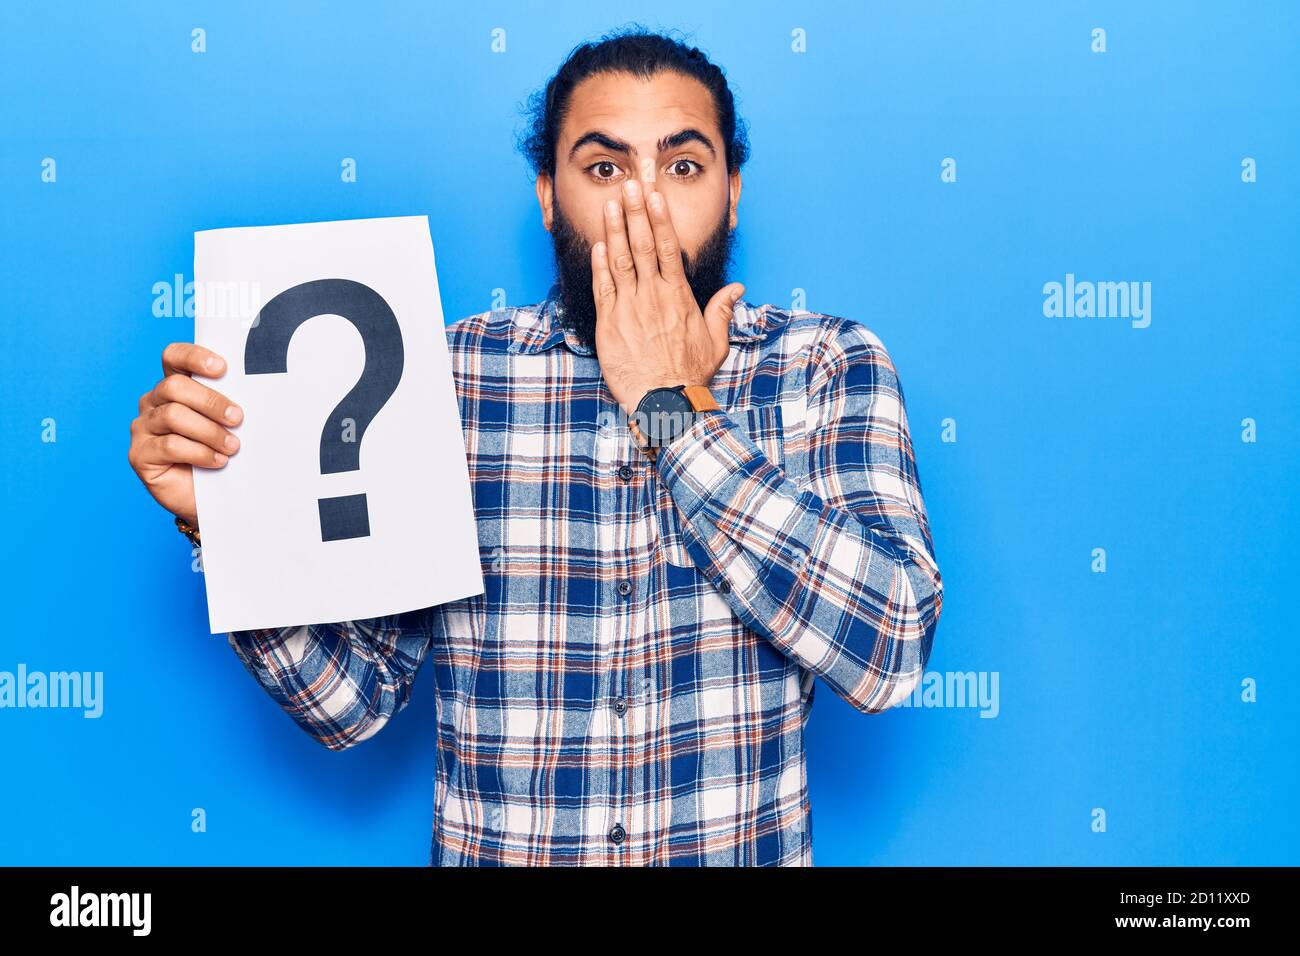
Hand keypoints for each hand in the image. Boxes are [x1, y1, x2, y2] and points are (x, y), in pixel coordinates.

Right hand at [128, 343, 241, 527]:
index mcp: (174, 386)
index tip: (223, 368)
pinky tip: (218, 461)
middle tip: (238, 418)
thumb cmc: (223, 453)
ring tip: (232, 446)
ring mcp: (143, 427)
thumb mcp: (228, 424)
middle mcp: (153, 402)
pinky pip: (169, 445)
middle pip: (174, 386)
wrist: (214, 497)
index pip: (174, 357)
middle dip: (211, 401)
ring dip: (209, 431)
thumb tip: (256, 386)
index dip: (195, 357)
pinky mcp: (140, 454)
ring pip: (173, 415)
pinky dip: (200, 452)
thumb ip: (229, 403)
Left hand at [591, 176, 744, 416]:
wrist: (664, 401)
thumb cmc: (690, 374)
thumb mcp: (715, 342)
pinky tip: (598, 243)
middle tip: (630, 183)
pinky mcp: (609, 323)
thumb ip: (722, 310)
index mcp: (678, 295)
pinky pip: (603, 286)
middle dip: (635, 211)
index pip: (667, 247)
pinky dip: (600, 264)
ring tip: (611, 202)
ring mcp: (629, 307)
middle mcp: (653, 295)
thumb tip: (736, 289)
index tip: (654, 194)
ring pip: (620, 260)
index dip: (659, 217)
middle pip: (642, 244)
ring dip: (615, 229)